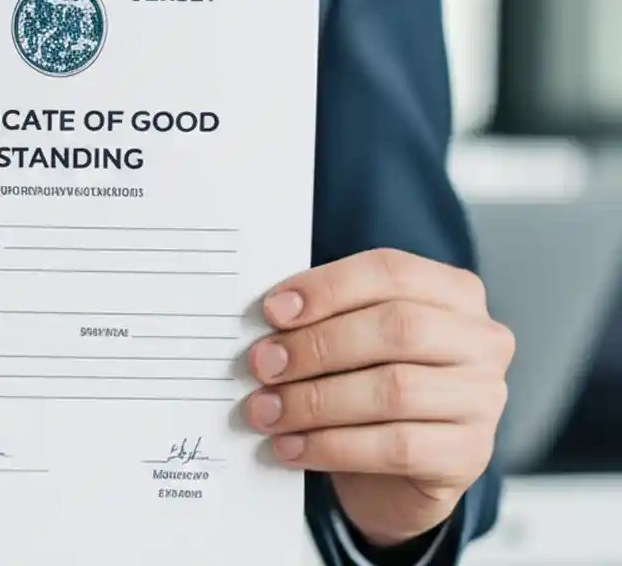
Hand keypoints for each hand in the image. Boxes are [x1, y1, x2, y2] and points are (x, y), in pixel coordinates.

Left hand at [243, 248, 513, 546]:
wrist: (398, 475)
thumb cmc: (369, 389)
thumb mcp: (352, 343)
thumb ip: (322, 321)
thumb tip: (268, 323)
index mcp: (454, 293)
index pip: (392, 272)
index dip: (328, 288)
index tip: (273, 311)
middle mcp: (481, 341)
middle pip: (397, 328)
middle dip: (317, 346)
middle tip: (263, 365)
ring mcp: (483, 400)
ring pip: (394, 390)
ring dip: (315, 401)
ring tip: (265, 410)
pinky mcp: (468, 455)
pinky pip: (395, 447)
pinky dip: (331, 446)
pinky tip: (292, 447)